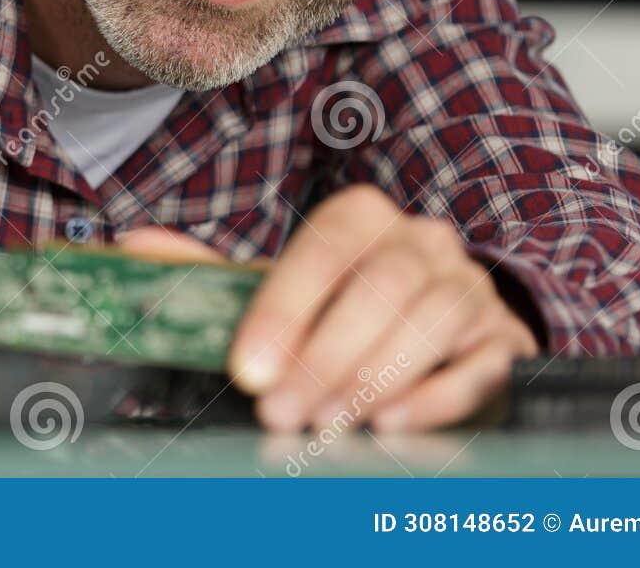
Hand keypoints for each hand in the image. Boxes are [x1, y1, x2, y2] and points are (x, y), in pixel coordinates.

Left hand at [227, 185, 539, 431]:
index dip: (283, 308)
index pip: (324, 248)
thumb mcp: (272, 285)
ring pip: (434, 319)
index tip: (247, 368)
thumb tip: (136, 246)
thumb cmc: (331, 305)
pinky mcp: (504, 341)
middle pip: (383, 285)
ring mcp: (470, 288)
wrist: (423, 318)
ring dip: (375, 377)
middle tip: (281, 410)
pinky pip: (481, 364)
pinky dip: (435, 397)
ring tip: (325, 422)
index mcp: (361, 215)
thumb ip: (208, 270)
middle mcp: (423, 241)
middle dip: (325, 355)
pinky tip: (389, 424)